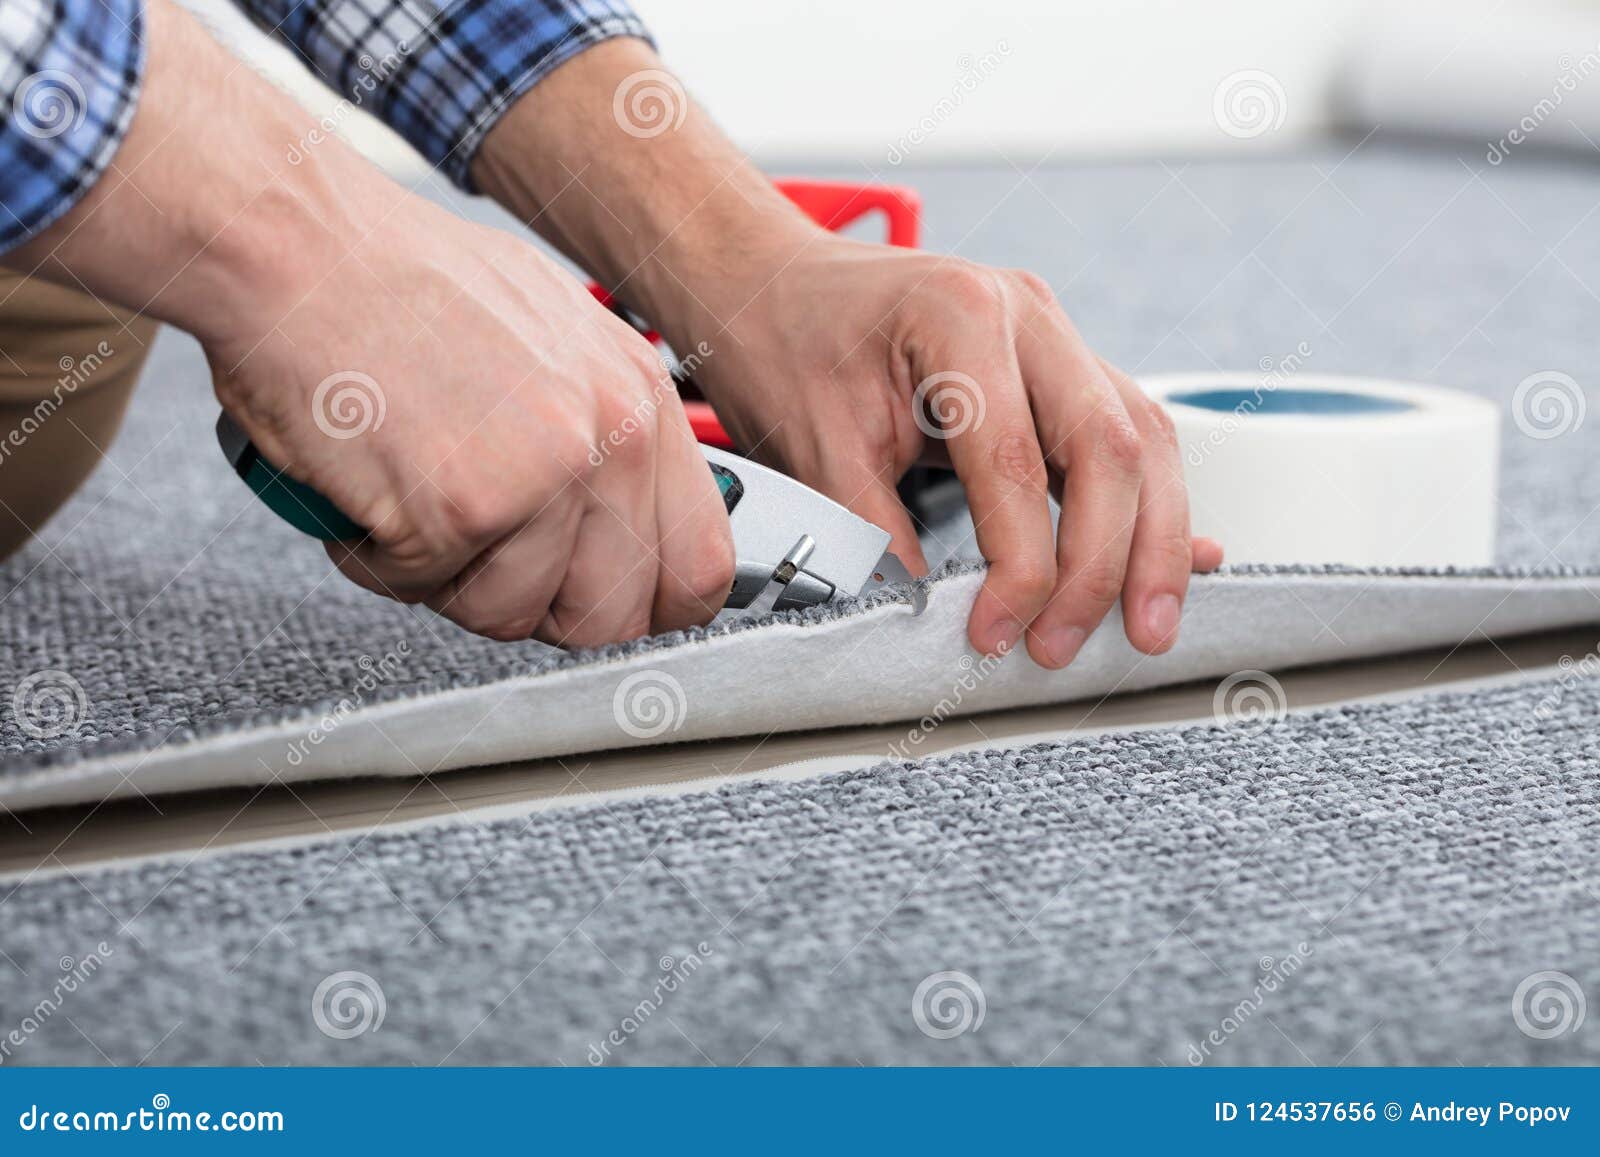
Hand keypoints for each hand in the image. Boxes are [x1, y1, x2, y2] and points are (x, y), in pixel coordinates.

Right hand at [207, 199, 734, 644]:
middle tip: (479, 557)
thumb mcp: (551, 338)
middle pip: (611, 617)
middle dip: (535, 608)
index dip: (643, 606)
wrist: (296, 243)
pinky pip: (423, 590)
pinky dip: (378, 558)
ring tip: (410, 495)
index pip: (698, 565)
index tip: (594, 599)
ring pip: (511, 616)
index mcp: (642, 397)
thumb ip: (600, 433)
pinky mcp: (461, 505)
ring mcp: (543, 475)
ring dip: (447, 580)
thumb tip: (623, 525)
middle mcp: (611, 436)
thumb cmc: (398, 281)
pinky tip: (366, 486)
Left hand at [472, 38, 1217, 668]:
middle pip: (1113, 447)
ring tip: (1147, 624)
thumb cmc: (782, 345)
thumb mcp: (814, 448)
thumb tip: (934, 623)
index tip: (1000, 634)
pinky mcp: (1058, 363)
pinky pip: (1126, 434)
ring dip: (1153, 540)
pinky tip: (1171, 559)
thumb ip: (877, 534)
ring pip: (1143, 439)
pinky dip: (1145, 504)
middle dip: (1110, 563)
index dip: (1023, 568)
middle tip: (1071, 645)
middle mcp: (1027, 313)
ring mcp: (1052, 332)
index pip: (1018, 464)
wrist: (765, 279)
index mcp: (961, 316)